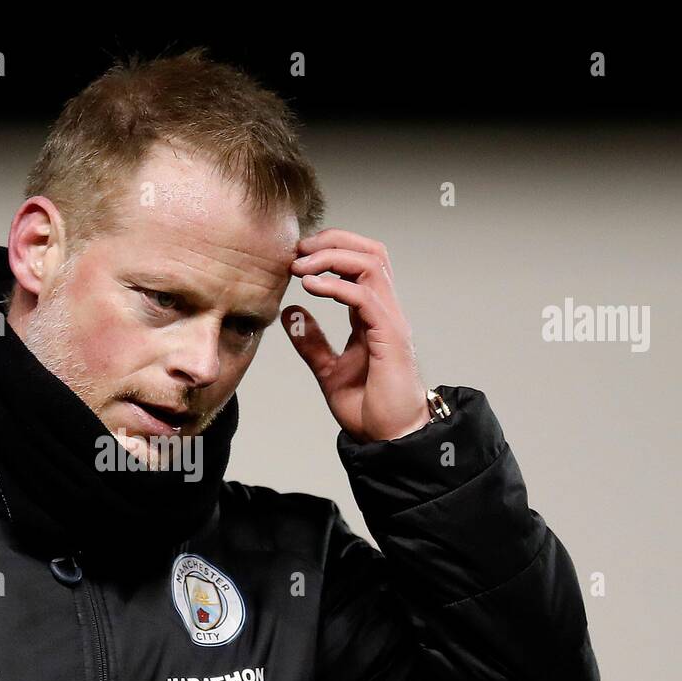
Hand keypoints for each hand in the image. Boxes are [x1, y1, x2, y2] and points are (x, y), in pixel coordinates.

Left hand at [281, 229, 429, 442]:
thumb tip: (291, 312)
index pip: (360, 263)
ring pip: (370, 264)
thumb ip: (312, 341)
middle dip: (333, 241)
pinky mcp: (390, 337)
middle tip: (298, 249)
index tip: (297, 256)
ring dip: (332, 258)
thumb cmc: (368, 408)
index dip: (330, 250)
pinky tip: (311, 288)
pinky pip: (365, 297)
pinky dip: (337, 286)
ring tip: (301, 267)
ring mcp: (390, 321)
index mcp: (373, 316)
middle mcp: (386, 312)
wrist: (390, 438)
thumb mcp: (329, 370)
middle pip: (370, 251)